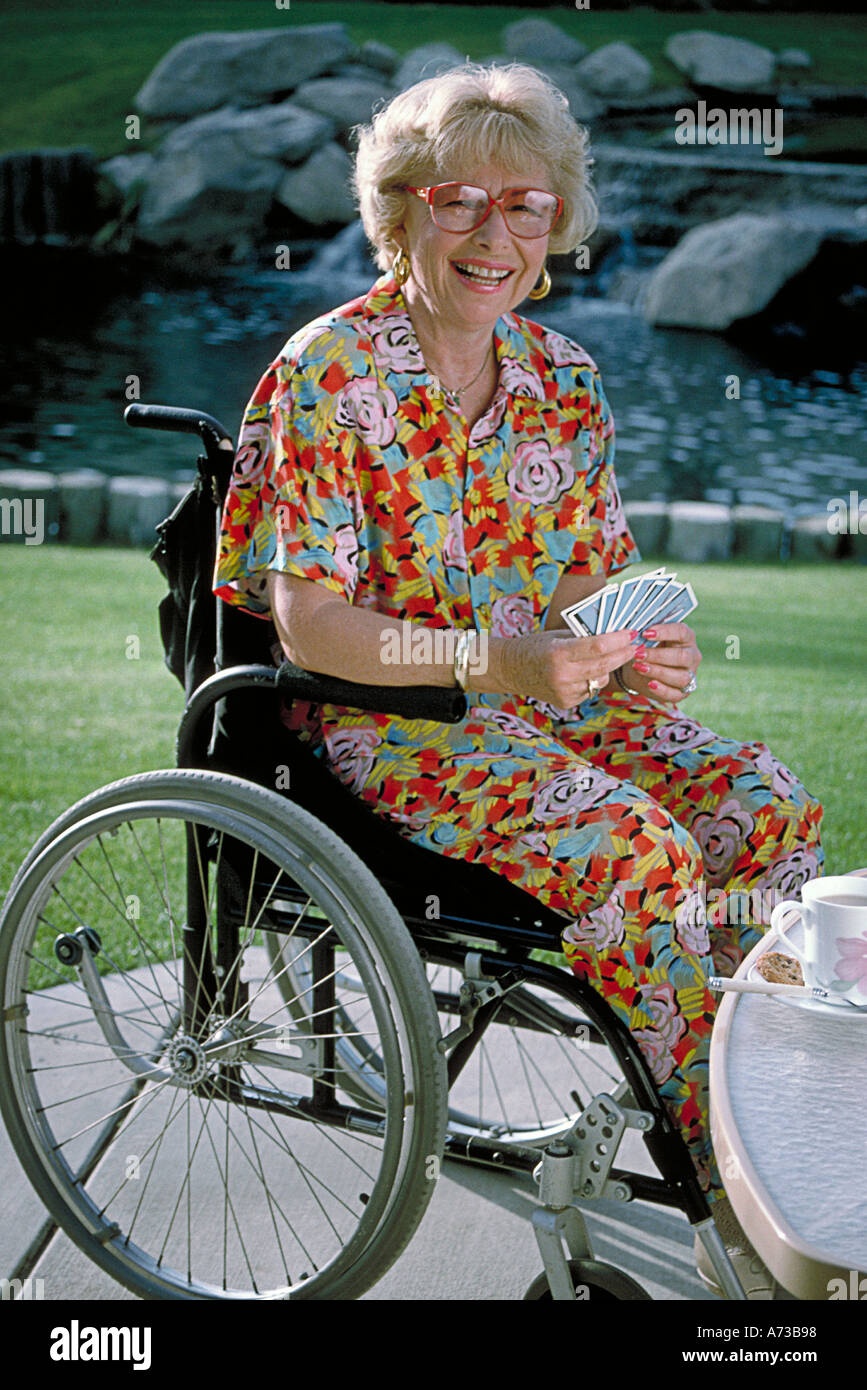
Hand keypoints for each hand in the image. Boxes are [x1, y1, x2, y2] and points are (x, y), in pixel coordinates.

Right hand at [494, 629, 641, 707]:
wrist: (510, 669)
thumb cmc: (534, 647)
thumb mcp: (557, 636)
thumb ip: (583, 637)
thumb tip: (614, 634)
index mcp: (559, 653)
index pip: (598, 646)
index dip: (619, 639)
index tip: (631, 633)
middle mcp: (562, 675)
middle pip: (605, 665)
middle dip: (624, 654)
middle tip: (635, 646)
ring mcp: (564, 691)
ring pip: (600, 680)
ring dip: (607, 668)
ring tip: (604, 658)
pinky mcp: (565, 702)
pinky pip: (590, 690)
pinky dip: (591, 680)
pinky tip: (582, 673)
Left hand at [619, 622, 701, 703]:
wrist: (641, 674)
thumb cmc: (649, 651)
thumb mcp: (649, 640)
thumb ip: (647, 636)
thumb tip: (634, 633)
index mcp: (687, 638)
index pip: (682, 632)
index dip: (665, 632)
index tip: (645, 633)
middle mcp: (692, 657)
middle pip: (682, 656)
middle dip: (658, 655)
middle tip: (638, 654)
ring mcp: (690, 676)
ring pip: (681, 676)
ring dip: (658, 672)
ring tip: (639, 667)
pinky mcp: (682, 693)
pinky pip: (676, 694)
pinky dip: (663, 690)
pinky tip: (650, 684)